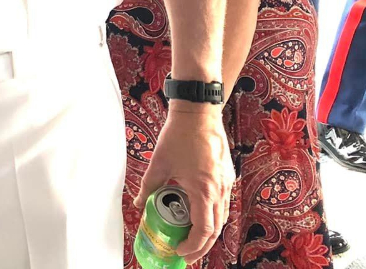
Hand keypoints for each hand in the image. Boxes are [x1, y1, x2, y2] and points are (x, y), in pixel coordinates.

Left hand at [135, 103, 231, 262]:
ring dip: (209, 232)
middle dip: (202, 246)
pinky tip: (199, 215)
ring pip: (222, 218)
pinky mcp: (227, 176)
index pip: (203, 230)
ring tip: (192, 239)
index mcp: (203, 190)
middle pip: (216, 229)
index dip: (193, 246)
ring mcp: (227, 183)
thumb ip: (148, 186)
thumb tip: (138, 203)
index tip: (180, 251)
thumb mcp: (159, 163)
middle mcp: (220, 190)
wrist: (199, 112)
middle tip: (187, 254)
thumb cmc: (179, 135)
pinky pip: (223, 204)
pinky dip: (213, 215)